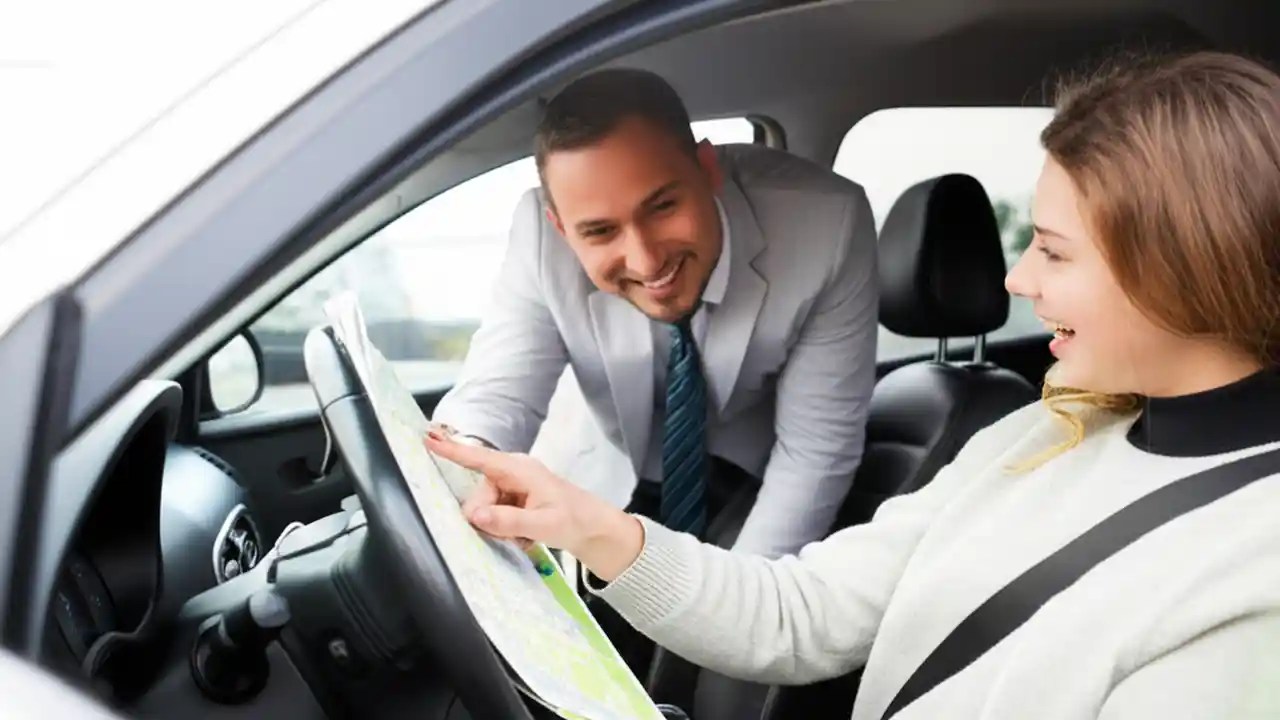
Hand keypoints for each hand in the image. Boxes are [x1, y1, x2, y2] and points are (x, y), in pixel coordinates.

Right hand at [424, 430, 643, 581]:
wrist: (594, 529)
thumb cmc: (574, 520)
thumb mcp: (543, 524)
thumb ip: (508, 521)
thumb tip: (475, 516)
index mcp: (518, 469)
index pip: (478, 459)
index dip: (451, 450)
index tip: (427, 438)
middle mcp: (511, 474)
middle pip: (477, 498)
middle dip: (488, 519)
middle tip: (514, 535)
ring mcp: (511, 487)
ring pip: (484, 511)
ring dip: (499, 528)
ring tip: (524, 535)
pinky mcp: (512, 501)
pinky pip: (494, 517)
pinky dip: (505, 530)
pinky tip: (524, 536)